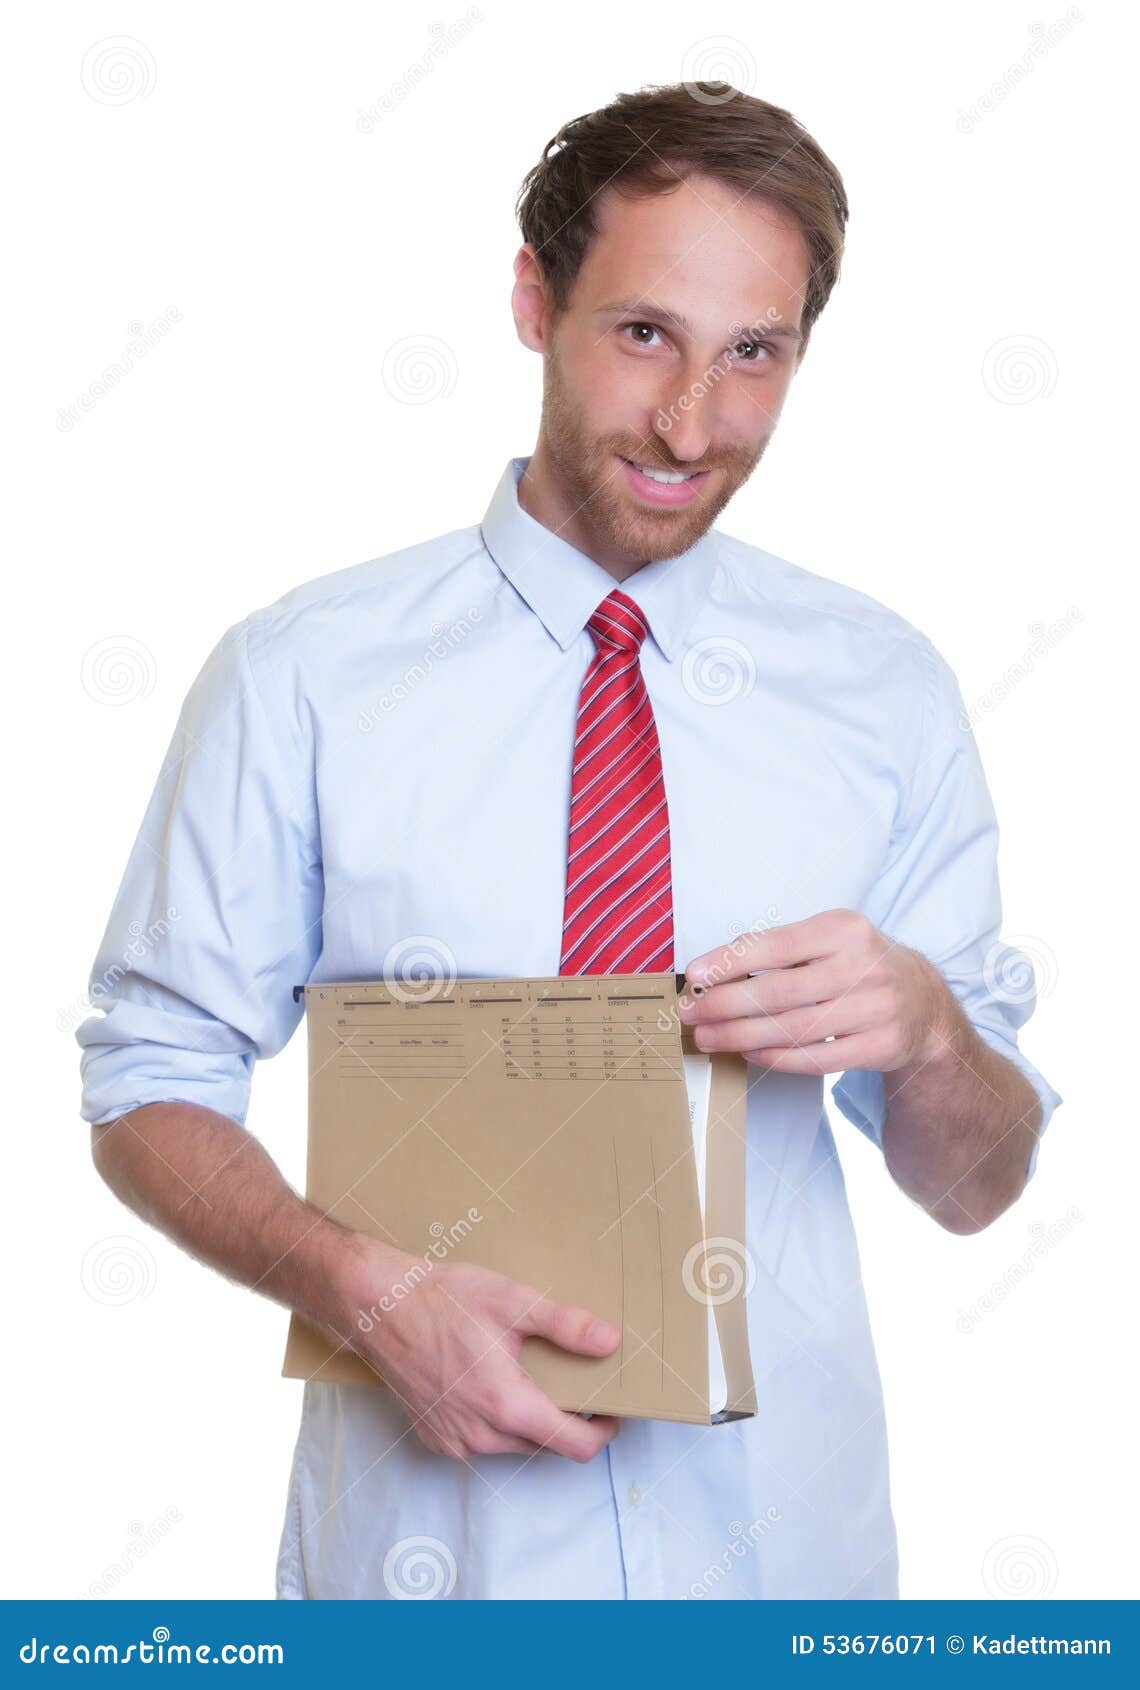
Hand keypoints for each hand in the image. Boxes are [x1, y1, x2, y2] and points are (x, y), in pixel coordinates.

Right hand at [343, 1243, 621, 1462]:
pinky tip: (490, 1384)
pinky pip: (482, 1441)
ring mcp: (455, 1441)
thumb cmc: (443, 1300)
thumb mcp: (512, 1302)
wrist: (378, 1306)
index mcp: (506, 1405)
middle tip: (572, 1382)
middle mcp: (481, 1435)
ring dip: (530, 1421)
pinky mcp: (435, 1438)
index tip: (611, 1410)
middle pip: (545, 1445)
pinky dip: (496, 1422)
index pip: (574, 1447)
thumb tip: (610, 1342)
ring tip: (529, 1377)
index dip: (602, 1432)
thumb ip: (566, 1326)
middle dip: (567, 1421)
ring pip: (513, 1445)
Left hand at [678, 908, 959, 1075]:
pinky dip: (777, 1058)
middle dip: (725, 1005)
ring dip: (741, 1036)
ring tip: (708, 1038)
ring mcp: (877, 1009)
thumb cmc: (857, 965)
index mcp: (844, 929)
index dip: (731, 962)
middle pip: (780, 992)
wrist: (922, 1000)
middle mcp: (863, 966)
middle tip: (690, 1014)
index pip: (776, 945)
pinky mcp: (882, 1046)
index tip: (695, 975)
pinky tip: (749, 1053)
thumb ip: (780, 948)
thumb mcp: (829, 939)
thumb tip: (715, 968)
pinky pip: (818, 1059)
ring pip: (794, 1029)